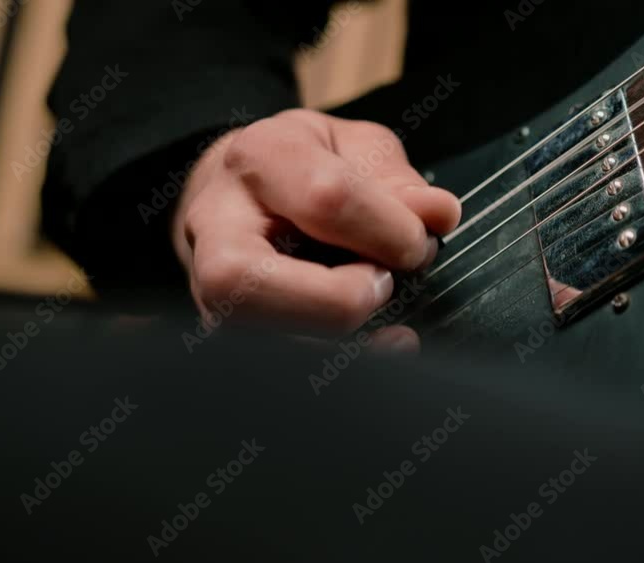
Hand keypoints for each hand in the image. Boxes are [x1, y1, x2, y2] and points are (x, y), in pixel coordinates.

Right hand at [172, 109, 460, 350]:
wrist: (240, 188)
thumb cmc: (305, 166)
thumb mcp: (358, 149)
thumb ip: (398, 182)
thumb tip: (436, 215)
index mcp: (263, 156)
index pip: (327, 198)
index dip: (388, 230)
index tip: (416, 244)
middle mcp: (218, 223)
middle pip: (243, 281)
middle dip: (334, 300)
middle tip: (380, 288)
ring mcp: (207, 285)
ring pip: (244, 335)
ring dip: (330, 343)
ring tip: (382, 325)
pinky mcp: (222, 328)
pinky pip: (266, 365)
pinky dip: (328, 363)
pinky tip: (373, 352)